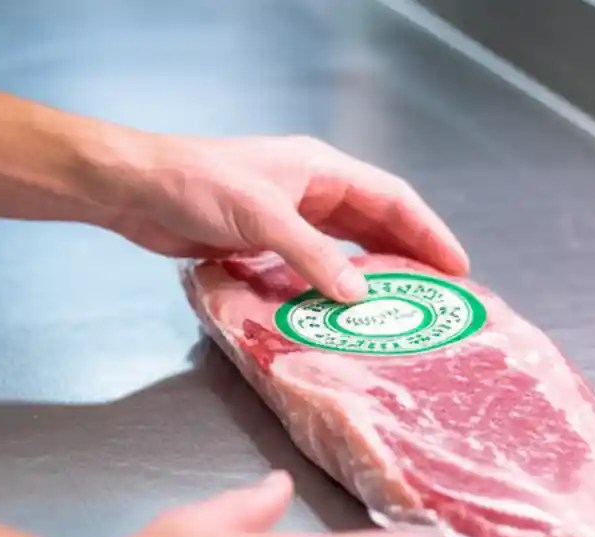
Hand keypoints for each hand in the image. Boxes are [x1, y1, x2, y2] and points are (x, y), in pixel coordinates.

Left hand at [101, 133, 469, 302]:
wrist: (138, 191)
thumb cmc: (198, 185)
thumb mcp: (263, 217)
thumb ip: (314, 257)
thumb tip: (359, 295)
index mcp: (321, 169)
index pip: (392, 198)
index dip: (428, 231)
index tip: (455, 266)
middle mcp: (310, 190)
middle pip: (374, 222)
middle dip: (408, 254)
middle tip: (436, 293)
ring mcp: (286, 216)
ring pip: (343, 246)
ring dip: (370, 273)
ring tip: (398, 307)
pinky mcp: (261, 242)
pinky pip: (309, 265)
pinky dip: (328, 285)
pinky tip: (338, 309)